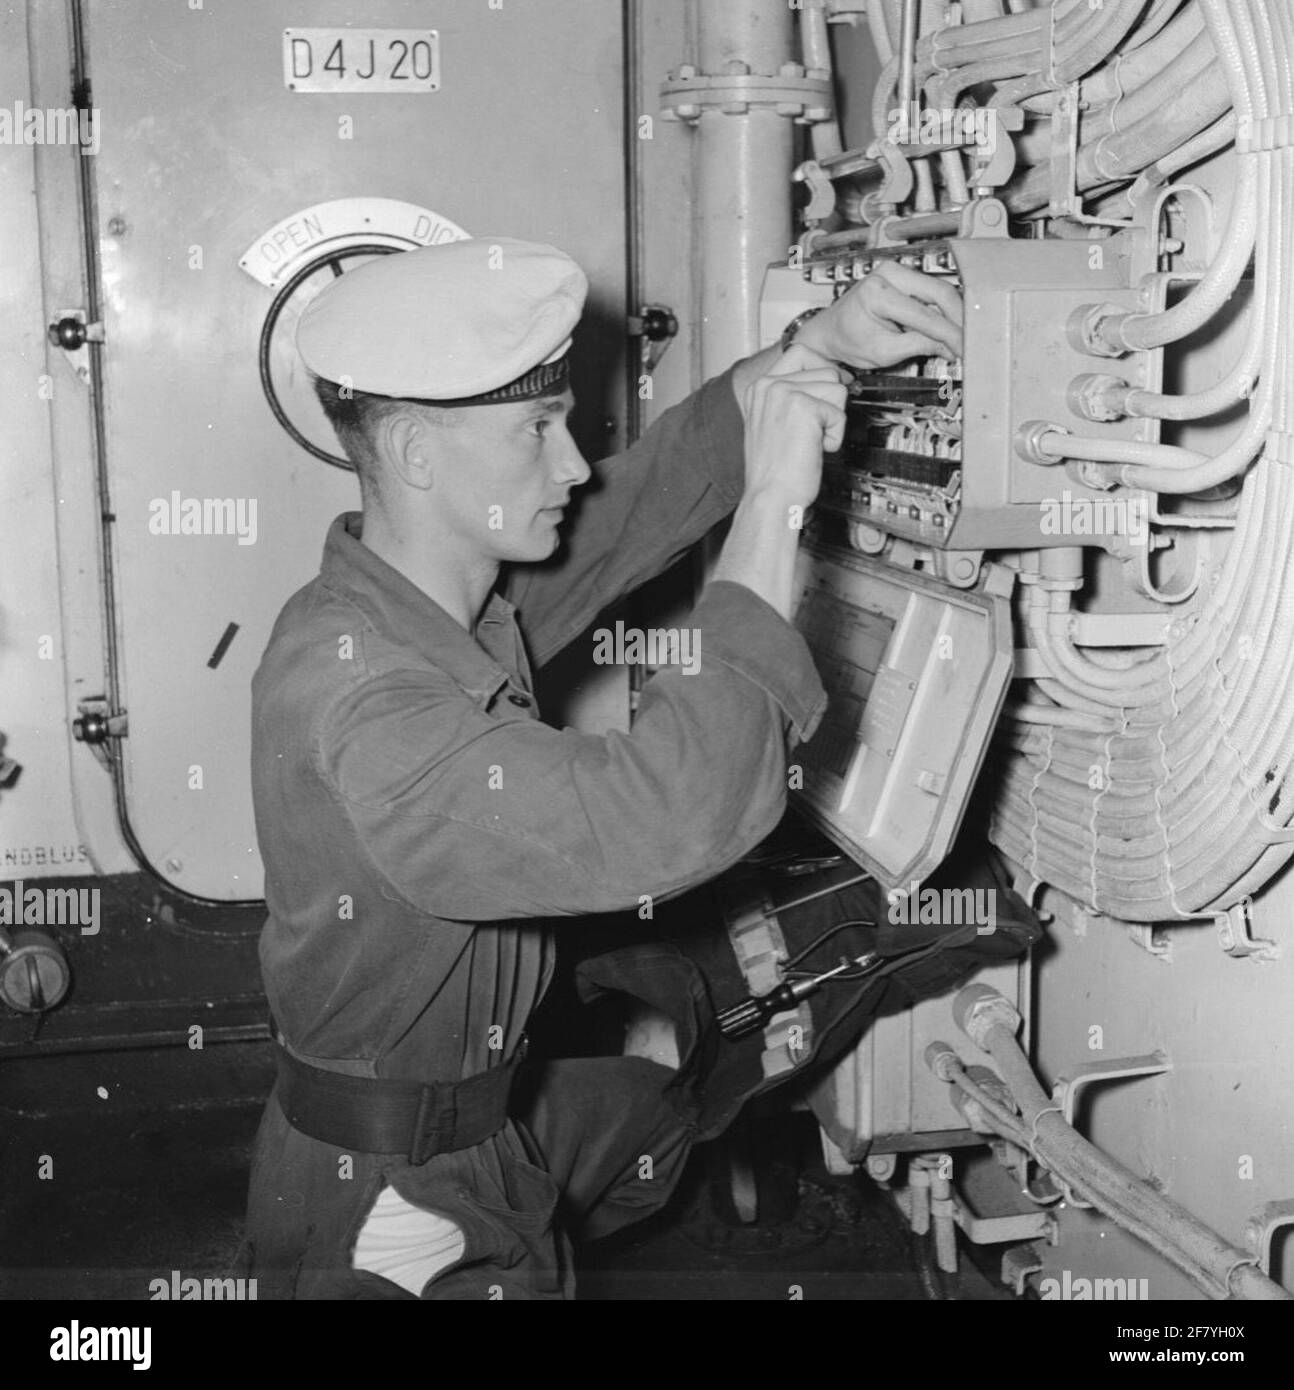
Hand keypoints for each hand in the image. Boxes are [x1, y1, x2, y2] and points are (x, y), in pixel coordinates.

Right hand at [742, 344, 849, 511]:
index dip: (822, 370)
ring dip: (833, 419)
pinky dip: (835, 436)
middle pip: (827, 370)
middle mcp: (768, 385)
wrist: (770, 498)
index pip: (802, 352)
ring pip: (838, 387)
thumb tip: (830, 377)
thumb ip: (793, 396)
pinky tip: (815, 449)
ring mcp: (784, 393)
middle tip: (812, 431)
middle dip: (831, 403)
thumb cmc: (775, 471)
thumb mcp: (775, 423)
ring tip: (811, 441)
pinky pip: (840, 412)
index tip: (826, 394)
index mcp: (759, 387)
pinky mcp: (803, 407)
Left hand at [797, 261, 963, 366]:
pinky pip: (932, 292)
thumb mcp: (883, 352)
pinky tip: (951, 327)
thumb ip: (918, 346)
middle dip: (959, 319)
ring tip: (963, 337)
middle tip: (971, 341)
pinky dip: (944, 310)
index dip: (950, 335)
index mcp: (877, 292)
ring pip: (940, 290)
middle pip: (940, 293)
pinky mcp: (904, 275)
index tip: (964, 350)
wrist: (831, 331)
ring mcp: (897, 271)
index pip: (925, 315)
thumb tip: (951, 347)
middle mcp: (888, 273)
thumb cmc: (848, 340)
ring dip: (954, 314)